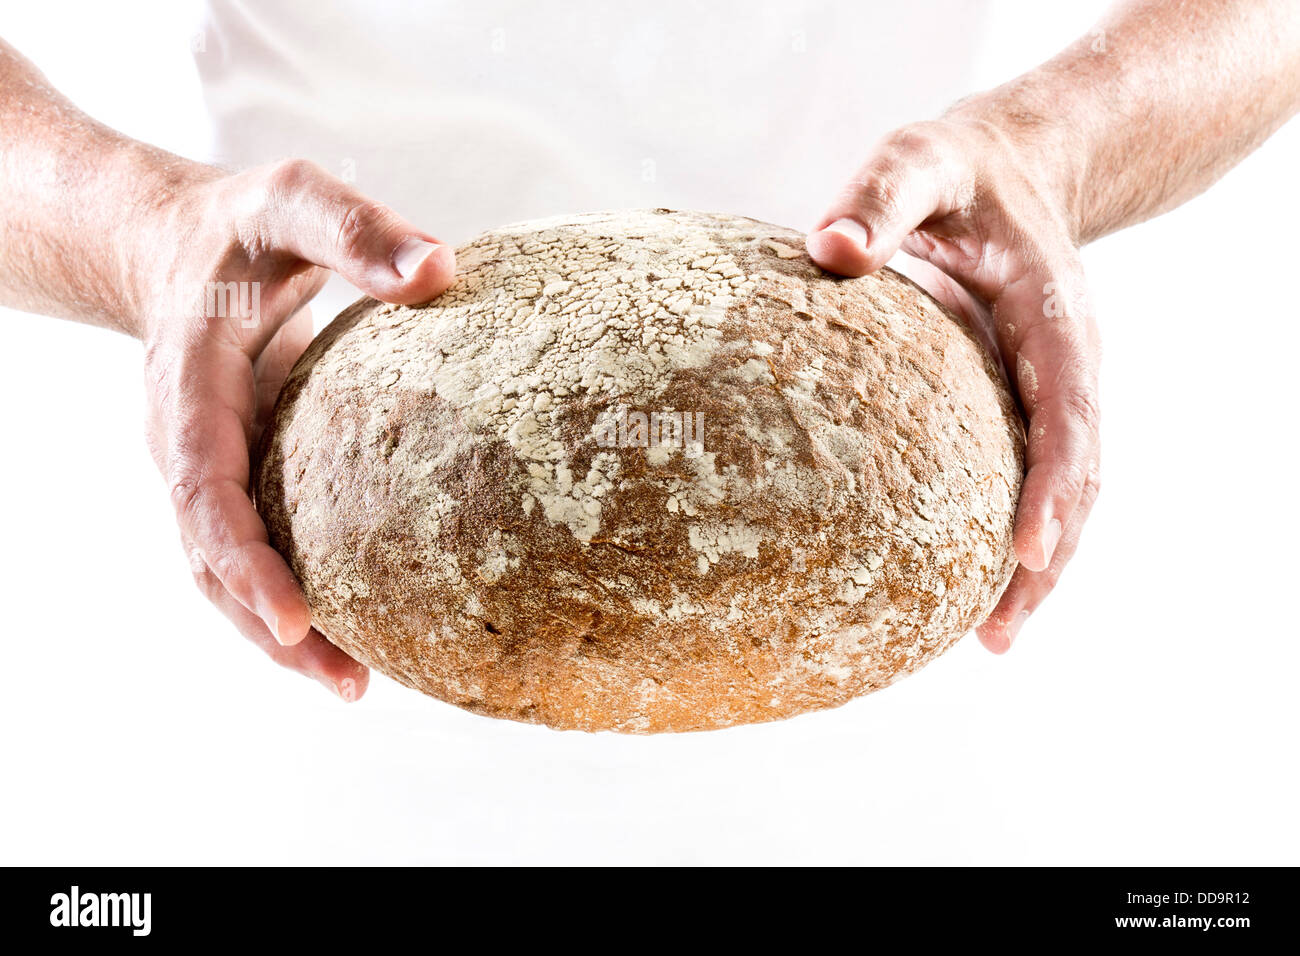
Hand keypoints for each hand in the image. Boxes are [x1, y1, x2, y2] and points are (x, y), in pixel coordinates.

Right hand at [137, 159, 455, 696]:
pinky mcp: (245, 476)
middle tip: (349, 681)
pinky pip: (260, 549)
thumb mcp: (292, 202)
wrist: (183, 248)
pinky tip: (363, 626)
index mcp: (190, 392)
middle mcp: (190, 446)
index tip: (293, 618)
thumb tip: (440, 269)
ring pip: (228, 574)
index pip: (206, 492)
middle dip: (271, 630)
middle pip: (212, 562)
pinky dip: (298, 594)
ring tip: (358, 683)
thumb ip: (354, 229)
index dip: (244, 561)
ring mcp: (213, 469)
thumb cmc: (243, 226)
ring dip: (283, 635)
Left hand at [807, 115, 1100, 652]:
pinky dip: (1010, 534)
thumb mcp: (918, 164)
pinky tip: (964, 585)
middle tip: (998, 635)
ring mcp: (1047, 391)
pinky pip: (1028, 478)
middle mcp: (1063, 366)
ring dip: (1038, 567)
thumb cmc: (955, 172)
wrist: (1006, 172)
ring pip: (1063, 492)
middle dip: (1048, 559)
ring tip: (991, 639)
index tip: (1027, 549)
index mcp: (1053, 319)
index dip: (1054, 483)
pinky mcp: (1020, 405)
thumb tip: (828, 248)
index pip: (1066, 411)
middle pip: (1078, 478)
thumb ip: (880, 200)